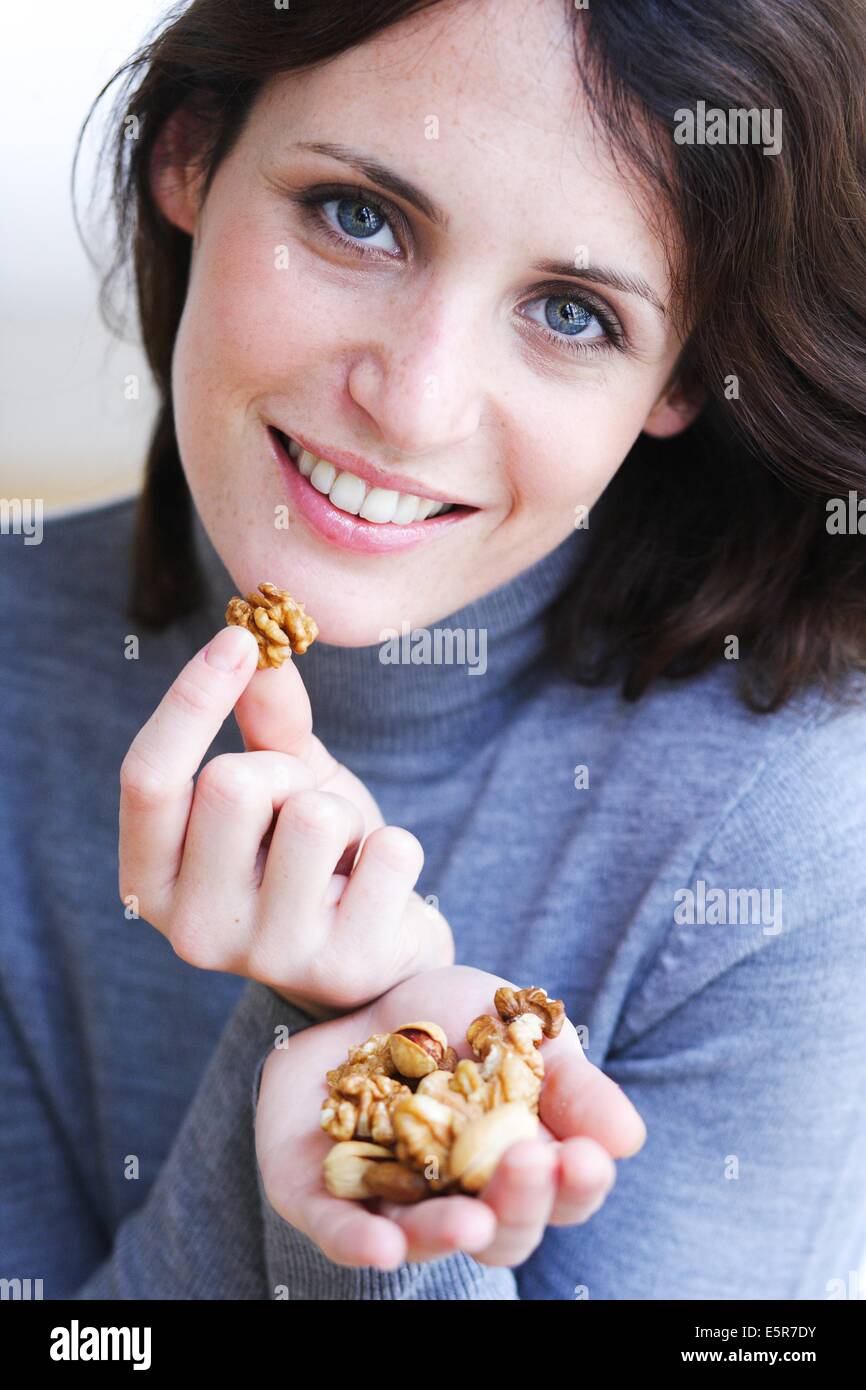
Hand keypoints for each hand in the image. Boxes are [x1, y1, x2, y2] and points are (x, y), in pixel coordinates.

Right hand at [119, 624, 453, 1014]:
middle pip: (231, 784)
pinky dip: (396, 849)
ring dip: (345, 815)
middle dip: (285, 772)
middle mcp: (194, 930)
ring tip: (341, 857)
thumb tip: (257, 641)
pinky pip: (390, 851)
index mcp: (152, 881)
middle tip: (304, 811)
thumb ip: (264, 722)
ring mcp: (269, 957)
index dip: (189, 699)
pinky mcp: (344, 967)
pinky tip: (377, 888)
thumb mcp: (279, 787)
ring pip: (314, 818)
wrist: (373, 956)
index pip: (146, 778)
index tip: (237, 637)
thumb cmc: (311, 861)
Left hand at [256, 965, 645, 1269]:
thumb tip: (627, 1138)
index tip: (587, 1159)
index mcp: (514, 1162)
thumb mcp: (517, 1030)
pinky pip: (338, 1231)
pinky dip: (360, 1242)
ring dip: (447, 1236)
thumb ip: (567, 1081)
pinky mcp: (320, 1193)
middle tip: (531, 1165)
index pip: (558, 1194)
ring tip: (470, 1222)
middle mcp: (456, 1196)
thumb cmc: (451, 1018)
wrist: (361, 988)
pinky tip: (381, 1245)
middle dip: (519, 1204)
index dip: (577, 1184)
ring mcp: (388, 1199)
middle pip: (500, 1232)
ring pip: (423, 1240)